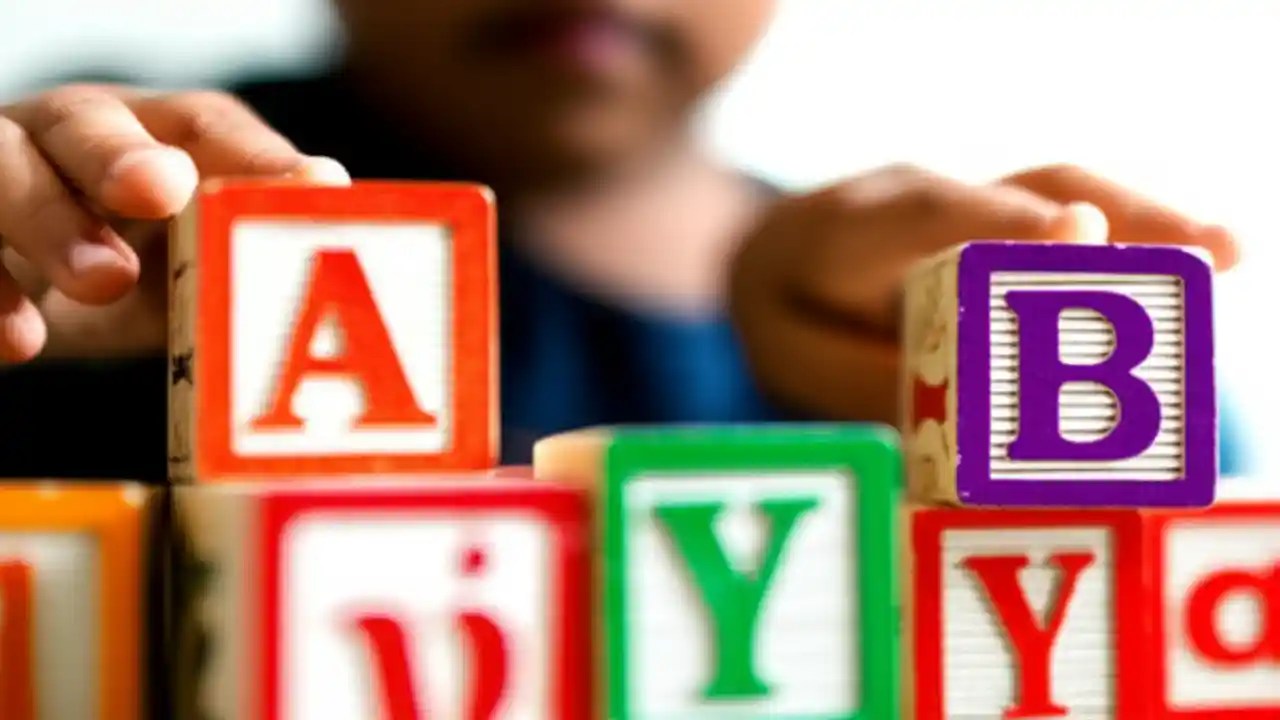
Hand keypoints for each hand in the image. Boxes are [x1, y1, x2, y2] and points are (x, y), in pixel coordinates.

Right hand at [0, 84, 349, 361]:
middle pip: (85, 123)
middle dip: (122, 155)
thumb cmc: (125, 261)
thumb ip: (237, 256)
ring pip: (5, 168)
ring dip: (49, 220)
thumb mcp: (186, 263)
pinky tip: (20, 343)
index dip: (258, 156)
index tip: (316, 183)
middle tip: (160, 191)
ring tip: (104, 280)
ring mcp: (3, 170)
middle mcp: (68, 137)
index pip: (206, 128)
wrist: (16, 289)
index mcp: (149, 135)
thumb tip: (326, 261)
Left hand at [728, 163, 1238, 424]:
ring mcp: (972, 207)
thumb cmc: (789, 310)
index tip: (1072, 234)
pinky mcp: (1006, 227)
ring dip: (1145, 224)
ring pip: (1062, 197)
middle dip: (1110, 219)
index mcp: (850, 228)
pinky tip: (1201, 264)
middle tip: (1200, 252)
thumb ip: (862, 385)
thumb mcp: (792, 355)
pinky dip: (1133, 244)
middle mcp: (923, 200)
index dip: (997, 221)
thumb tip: (963, 440)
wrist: (779, 254)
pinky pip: (1072, 226)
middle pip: (1019, 189)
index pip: (924, 214)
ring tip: (1225, 254)